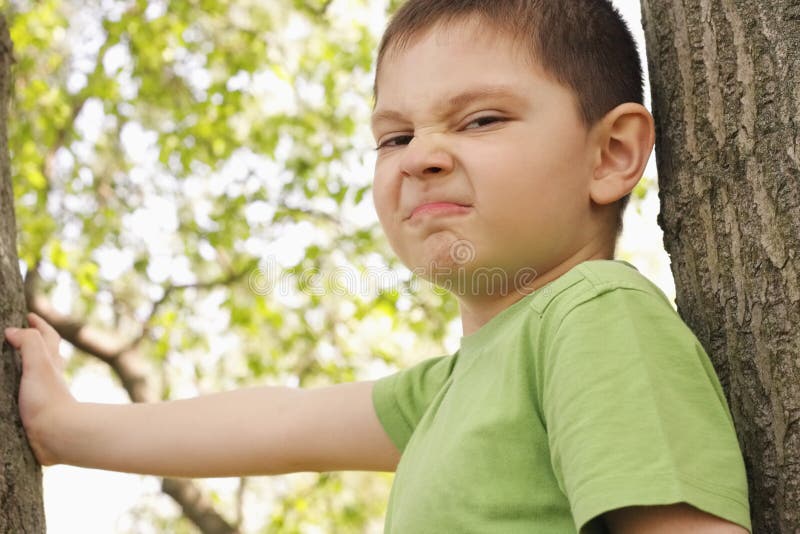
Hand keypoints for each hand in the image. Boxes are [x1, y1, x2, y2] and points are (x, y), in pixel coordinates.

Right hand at [4, 312, 76, 464]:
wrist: (56, 435)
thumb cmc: (48, 399)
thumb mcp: (39, 364)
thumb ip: (29, 344)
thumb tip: (13, 331)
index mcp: (50, 363)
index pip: (48, 336)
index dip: (39, 325)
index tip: (29, 316)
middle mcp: (50, 376)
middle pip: (44, 354)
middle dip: (33, 343)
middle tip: (18, 335)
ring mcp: (44, 394)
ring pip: (36, 375)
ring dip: (25, 366)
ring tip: (11, 363)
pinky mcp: (37, 412)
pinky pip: (27, 395)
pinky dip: (19, 390)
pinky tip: (12, 396)